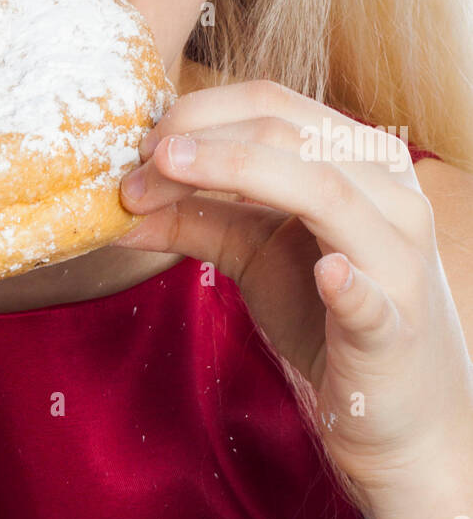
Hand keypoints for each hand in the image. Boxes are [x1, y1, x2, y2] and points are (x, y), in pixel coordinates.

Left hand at [114, 80, 472, 495]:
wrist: (395, 413)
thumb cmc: (324, 317)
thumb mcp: (253, 252)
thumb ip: (195, 217)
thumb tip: (119, 200)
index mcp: (357, 159)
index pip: (273, 104)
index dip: (198, 114)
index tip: (139, 145)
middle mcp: (389, 192)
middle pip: (288, 134)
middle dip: (199, 142)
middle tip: (133, 170)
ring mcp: (399, 257)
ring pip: (323, 189)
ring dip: (232, 172)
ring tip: (162, 181)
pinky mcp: (396, 329)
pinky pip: (373, 297)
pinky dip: (350, 283)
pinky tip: (326, 273)